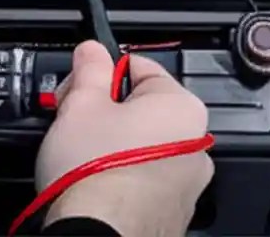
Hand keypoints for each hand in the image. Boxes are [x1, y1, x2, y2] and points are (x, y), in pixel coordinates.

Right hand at [37, 41, 212, 236]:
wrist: (99, 235)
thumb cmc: (95, 173)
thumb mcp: (81, 105)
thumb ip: (90, 69)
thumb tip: (93, 51)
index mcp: (181, 108)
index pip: (141, 68)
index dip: (103, 72)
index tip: (82, 81)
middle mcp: (195, 145)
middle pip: (144, 110)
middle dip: (107, 111)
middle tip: (73, 119)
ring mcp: (186, 184)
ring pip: (146, 148)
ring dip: (115, 145)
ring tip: (80, 155)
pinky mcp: (171, 213)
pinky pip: (146, 181)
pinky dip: (123, 178)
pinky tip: (95, 183)